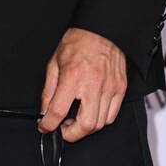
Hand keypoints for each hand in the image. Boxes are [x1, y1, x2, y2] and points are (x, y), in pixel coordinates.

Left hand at [38, 27, 126, 141]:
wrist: (101, 30)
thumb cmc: (78, 42)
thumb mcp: (54, 63)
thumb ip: (49, 90)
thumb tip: (45, 111)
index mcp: (73, 77)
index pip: (58, 111)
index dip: (48, 125)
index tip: (45, 127)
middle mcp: (92, 85)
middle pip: (84, 126)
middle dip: (70, 134)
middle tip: (62, 129)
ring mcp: (109, 88)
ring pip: (99, 124)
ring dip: (84, 128)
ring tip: (75, 120)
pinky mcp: (120, 89)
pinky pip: (111, 116)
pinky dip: (100, 120)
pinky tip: (90, 113)